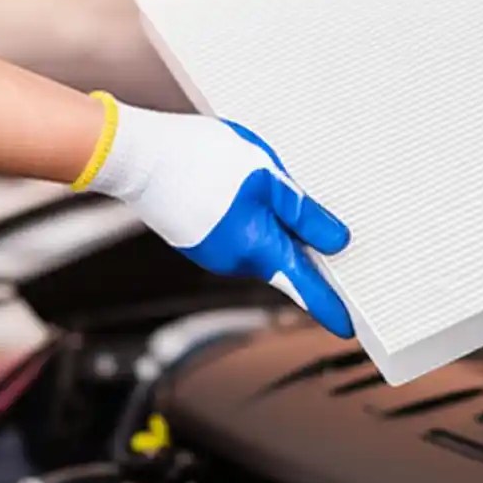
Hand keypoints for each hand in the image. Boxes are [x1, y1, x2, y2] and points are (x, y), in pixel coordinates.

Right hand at [74, 92, 353, 336]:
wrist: (134, 155)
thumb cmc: (200, 159)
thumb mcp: (267, 177)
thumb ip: (304, 214)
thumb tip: (336, 243)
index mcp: (258, 248)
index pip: (305, 288)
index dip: (330, 307)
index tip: (349, 327)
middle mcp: (235, 262)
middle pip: (283, 262)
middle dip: (302, 246)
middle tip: (316, 218)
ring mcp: (212, 254)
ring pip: (259, 246)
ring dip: (273, 228)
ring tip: (265, 186)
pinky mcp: (198, 241)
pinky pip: (237, 238)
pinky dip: (250, 222)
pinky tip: (240, 192)